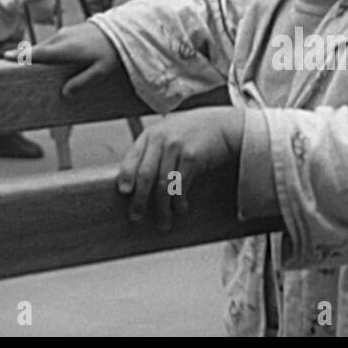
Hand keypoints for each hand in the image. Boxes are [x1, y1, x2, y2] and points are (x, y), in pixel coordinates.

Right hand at [3, 22, 118, 96]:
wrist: (122, 29)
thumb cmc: (111, 52)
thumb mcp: (101, 71)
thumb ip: (82, 82)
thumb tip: (65, 93)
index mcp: (66, 49)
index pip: (39, 53)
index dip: (21, 56)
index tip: (4, 57)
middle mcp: (61, 38)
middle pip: (38, 49)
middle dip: (24, 56)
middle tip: (8, 63)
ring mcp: (65, 32)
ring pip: (46, 45)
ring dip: (37, 54)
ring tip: (27, 65)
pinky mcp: (69, 31)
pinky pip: (52, 42)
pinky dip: (47, 50)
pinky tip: (49, 59)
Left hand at [117, 107, 244, 229]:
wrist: (223, 125)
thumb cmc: (194, 133)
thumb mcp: (169, 134)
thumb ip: (153, 151)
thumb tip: (137, 183)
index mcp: (151, 134)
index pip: (132, 158)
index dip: (126, 176)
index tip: (123, 193)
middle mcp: (161, 139)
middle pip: (145, 175)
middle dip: (140, 200)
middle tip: (136, 217)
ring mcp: (176, 147)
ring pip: (163, 184)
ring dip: (162, 208)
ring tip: (163, 223)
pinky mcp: (193, 156)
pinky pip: (180, 184)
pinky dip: (179, 201)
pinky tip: (181, 208)